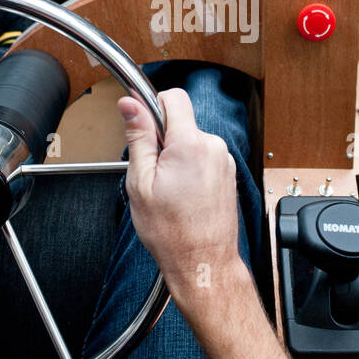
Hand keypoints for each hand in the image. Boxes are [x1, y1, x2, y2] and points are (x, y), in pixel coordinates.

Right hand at [118, 89, 242, 302]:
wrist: (203, 261)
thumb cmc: (172, 231)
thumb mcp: (141, 182)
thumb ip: (138, 137)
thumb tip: (130, 104)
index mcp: (190, 144)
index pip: (173, 97)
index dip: (152, 106)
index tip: (142, 126)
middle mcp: (213, 147)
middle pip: (181, 121)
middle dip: (162, 139)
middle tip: (153, 172)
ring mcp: (224, 160)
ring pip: (191, 140)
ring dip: (176, 156)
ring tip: (169, 189)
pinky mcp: (228, 173)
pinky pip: (203, 157)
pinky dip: (190, 168)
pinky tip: (183, 194)